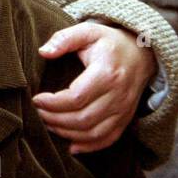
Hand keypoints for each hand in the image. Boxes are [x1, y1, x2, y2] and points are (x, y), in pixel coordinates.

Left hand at [33, 21, 156, 153]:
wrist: (140, 53)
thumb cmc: (108, 42)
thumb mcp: (87, 31)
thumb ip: (64, 39)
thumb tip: (43, 52)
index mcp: (107, 73)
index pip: (76, 97)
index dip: (53, 103)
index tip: (36, 99)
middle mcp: (118, 95)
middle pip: (83, 119)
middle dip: (55, 119)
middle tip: (37, 113)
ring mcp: (124, 110)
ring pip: (94, 132)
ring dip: (67, 133)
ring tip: (48, 124)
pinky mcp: (126, 119)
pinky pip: (108, 139)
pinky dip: (89, 146)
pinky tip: (71, 145)